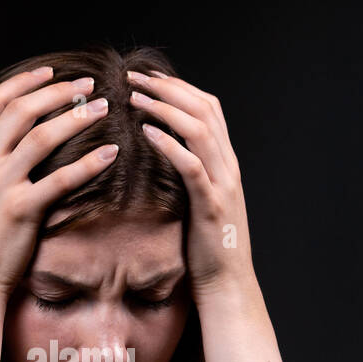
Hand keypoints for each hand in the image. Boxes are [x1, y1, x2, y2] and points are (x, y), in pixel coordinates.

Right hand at [0, 67, 119, 297]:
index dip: (21, 82)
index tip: (48, 73)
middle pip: (20, 111)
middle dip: (56, 90)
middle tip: (87, 83)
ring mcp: (0, 186)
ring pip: (41, 136)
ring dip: (75, 116)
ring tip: (103, 108)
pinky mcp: (21, 210)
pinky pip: (60, 179)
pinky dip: (88, 163)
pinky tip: (110, 153)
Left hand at [127, 70, 254, 297]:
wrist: (227, 284)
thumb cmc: (207, 247)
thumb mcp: (199, 202)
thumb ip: (189, 175)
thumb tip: (161, 153)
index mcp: (226, 163)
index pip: (209, 108)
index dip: (179, 87)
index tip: (148, 78)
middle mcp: (228, 166)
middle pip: (204, 109)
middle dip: (168, 88)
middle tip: (134, 77)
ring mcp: (223, 184)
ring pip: (199, 129)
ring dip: (165, 108)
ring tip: (134, 97)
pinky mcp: (211, 205)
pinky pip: (192, 165)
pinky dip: (169, 143)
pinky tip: (146, 132)